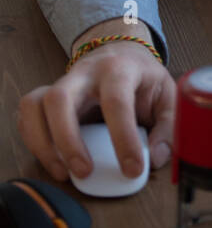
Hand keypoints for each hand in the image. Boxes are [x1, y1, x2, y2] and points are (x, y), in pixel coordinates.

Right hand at [16, 21, 175, 181]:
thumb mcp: (167, 95)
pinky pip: (28, 114)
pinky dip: (33, 140)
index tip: (133, 170)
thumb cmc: (143, 79)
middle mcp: (84, 73)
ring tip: (64, 172)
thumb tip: (156, 158)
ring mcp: (61, 83)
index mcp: (119, 69)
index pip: (116, 102)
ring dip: (44, 144)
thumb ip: (168, 127)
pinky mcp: (47, 96)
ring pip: (35, 105)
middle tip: (84, 172)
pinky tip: (52, 160)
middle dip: (67, 140)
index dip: (123, 139)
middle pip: (59, 99)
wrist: (121, 55)